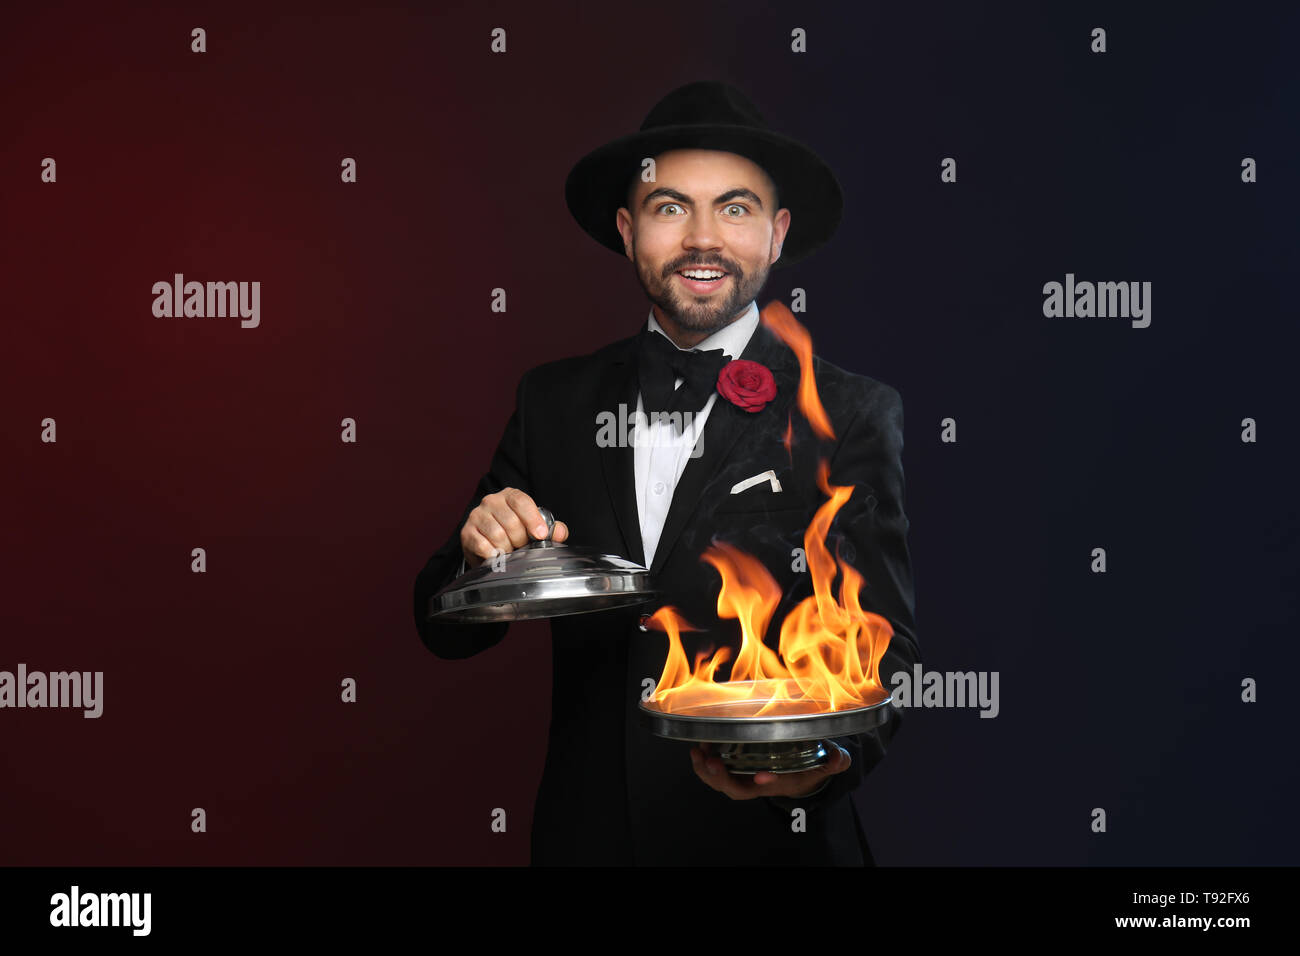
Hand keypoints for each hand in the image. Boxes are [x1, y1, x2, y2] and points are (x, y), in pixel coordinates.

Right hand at [460, 487, 568, 567]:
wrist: (488, 547)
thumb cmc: (514, 535)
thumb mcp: (534, 530)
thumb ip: (552, 530)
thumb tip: (560, 532)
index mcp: (510, 496)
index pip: (522, 502)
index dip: (533, 519)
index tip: (540, 535)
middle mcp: (491, 501)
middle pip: (511, 522)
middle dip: (520, 540)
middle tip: (521, 547)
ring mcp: (477, 516)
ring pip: (497, 535)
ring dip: (507, 549)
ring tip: (508, 551)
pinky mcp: (467, 532)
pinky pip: (483, 546)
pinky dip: (493, 555)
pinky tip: (496, 556)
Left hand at [689, 741, 851, 799]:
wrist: (798, 774)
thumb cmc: (810, 767)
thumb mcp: (827, 763)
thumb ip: (835, 761)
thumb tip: (839, 758)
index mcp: (782, 782)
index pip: (774, 786)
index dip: (768, 782)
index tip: (762, 776)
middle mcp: (759, 784)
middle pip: (738, 789)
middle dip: (723, 778)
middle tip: (713, 761)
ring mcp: (744, 778)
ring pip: (721, 783)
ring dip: (706, 770)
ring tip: (698, 753)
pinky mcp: (733, 769)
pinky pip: (714, 772)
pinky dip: (703, 763)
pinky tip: (697, 747)